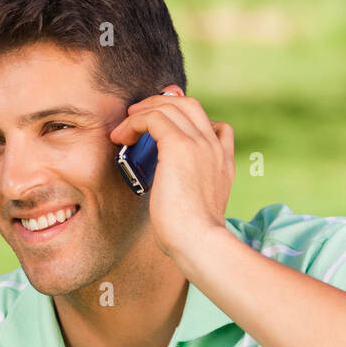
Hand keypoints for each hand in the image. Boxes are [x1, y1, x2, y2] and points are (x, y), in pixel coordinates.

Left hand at [109, 87, 234, 259]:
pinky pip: (154, 118)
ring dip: (143, 112)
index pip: (214, 125)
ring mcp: (200, 144)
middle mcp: (215, 148)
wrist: (199, 243)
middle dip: (161, 103)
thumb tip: (167, 188)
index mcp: (224, 163)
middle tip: (137, 116)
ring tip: (124, 128)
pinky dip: (135, 122)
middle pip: (189, 105)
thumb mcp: (195, 207)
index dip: (185, 117)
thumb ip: (187, 189)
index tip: (161, 122)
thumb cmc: (191, 237)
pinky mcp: (180, 146)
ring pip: (171, 106)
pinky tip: (122, 137)